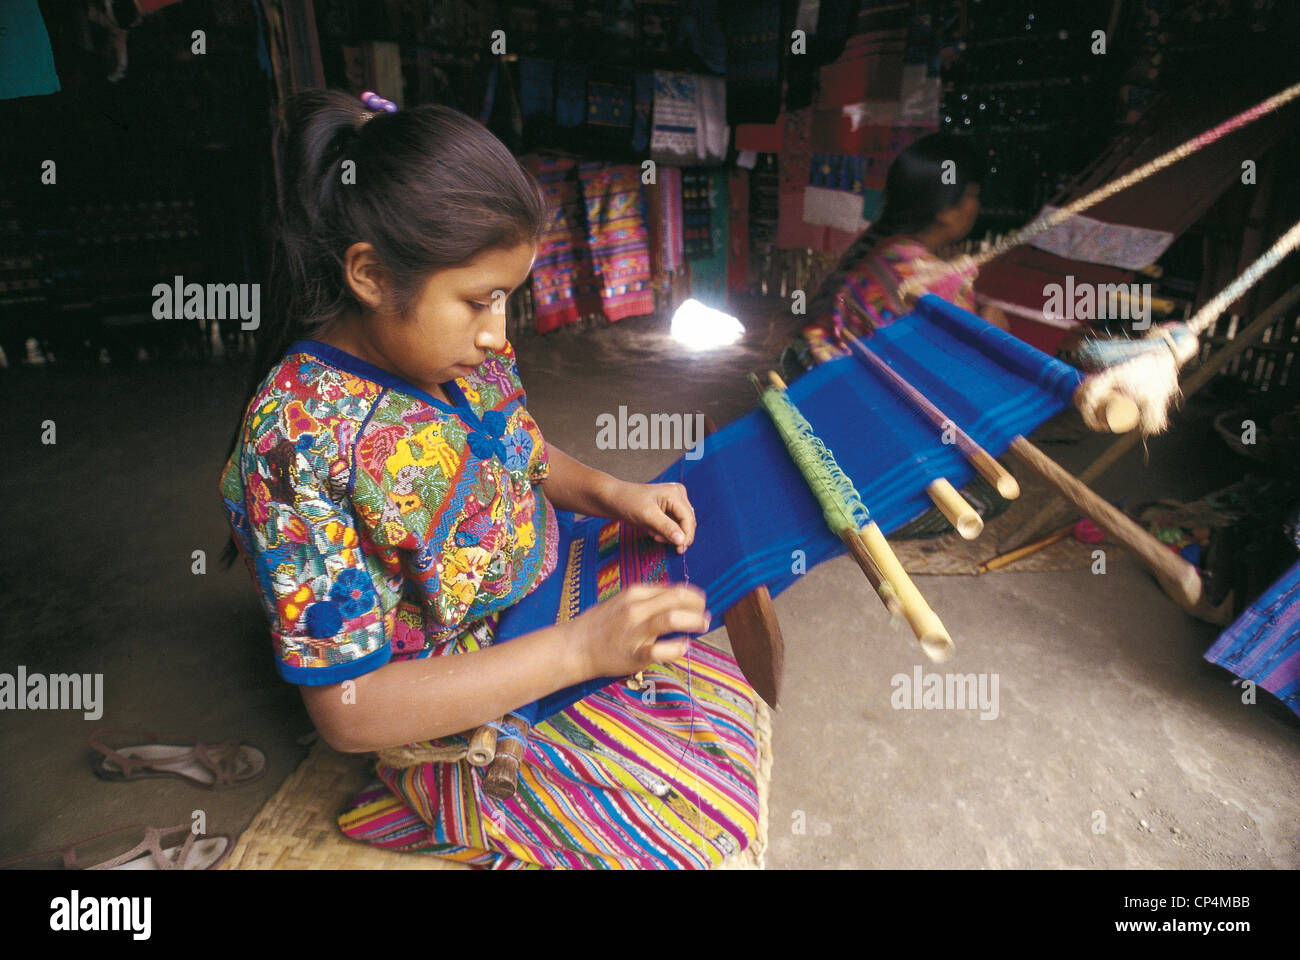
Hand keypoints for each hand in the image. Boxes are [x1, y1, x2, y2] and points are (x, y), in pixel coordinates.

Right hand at [570, 584, 709, 678]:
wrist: (575, 647)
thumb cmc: (600, 625)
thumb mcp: (622, 602)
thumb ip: (647, 600)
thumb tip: (676, 602)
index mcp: (634, 593)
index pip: (673, 588)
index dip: (693, 595)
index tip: (700, 603)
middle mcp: (636, 608)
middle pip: (677, 598)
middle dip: (698, 606)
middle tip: (705, 614)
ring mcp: (635, 631)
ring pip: (672, 618)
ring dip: (694, 621)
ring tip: (703, 625)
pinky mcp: (635, 654)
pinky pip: (662, 650)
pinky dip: (678, 648)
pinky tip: (683, 647)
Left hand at [605, 480, 696, 553]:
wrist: (614, 499)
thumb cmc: (628, 503)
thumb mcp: (647, 517)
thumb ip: (666, 528)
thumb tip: (682, 541)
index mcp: (675, 493)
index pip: (688, 519)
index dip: (686, 536)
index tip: (679, 550)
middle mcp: (678, 495)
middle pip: (687, 522)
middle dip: (676, 535)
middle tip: (658, 539)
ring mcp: (675, 501)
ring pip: (682, 525)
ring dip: (669, 534)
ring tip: (653, 533)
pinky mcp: (670, 508)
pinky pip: (675, 524)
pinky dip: (665, 531)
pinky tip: (653, 530)